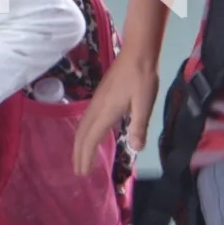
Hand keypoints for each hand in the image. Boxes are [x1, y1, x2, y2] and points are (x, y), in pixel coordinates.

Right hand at [74, 51, 154, 169]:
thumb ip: (139, 126)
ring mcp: (96, 101)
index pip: (91, 138)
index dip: (86, 157)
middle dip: (78, 154)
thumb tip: (136, 148)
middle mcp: (97, 108)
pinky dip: (83, 133)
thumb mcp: (145, 104)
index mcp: (107, 112)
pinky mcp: (100, 96)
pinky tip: (88, 135)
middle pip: (82, 134)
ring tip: (79, 158)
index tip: (83, 172)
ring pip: (81, 126)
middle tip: (78, 172)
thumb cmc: (143, 77)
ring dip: (78, 144)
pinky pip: (85, 119)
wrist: (138, 53)